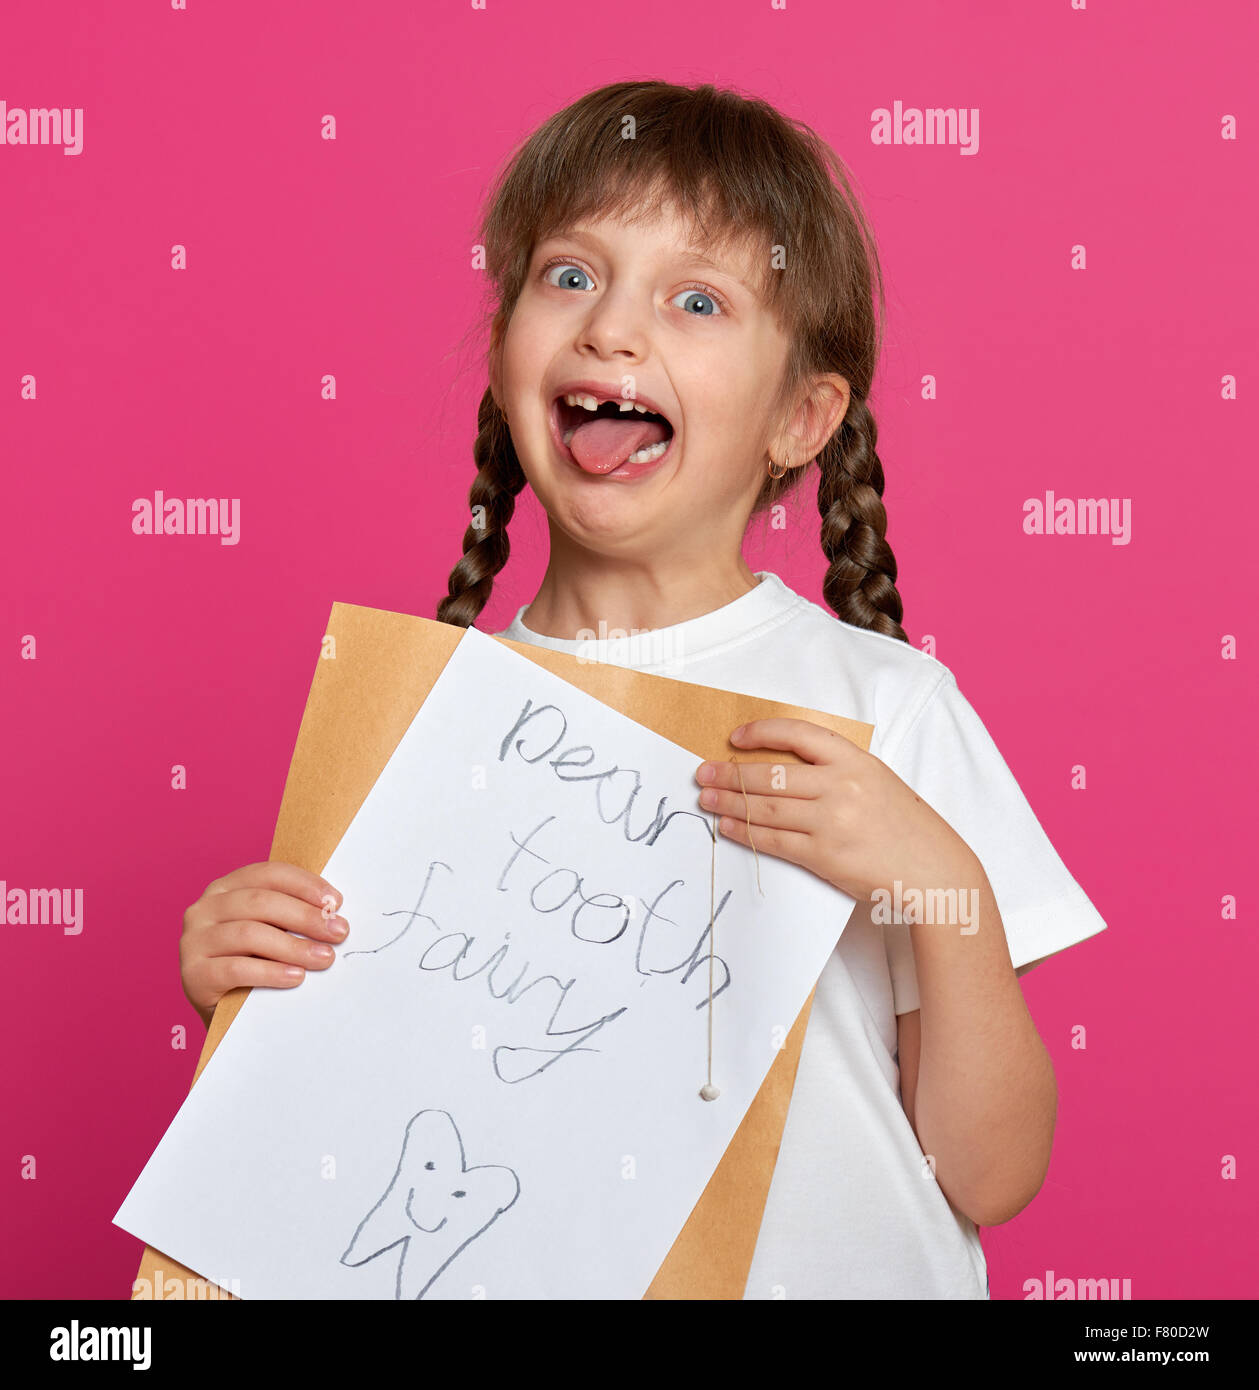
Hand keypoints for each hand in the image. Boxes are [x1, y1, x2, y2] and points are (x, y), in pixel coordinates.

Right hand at [180, 861, 348, 1027]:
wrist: (226, 1012)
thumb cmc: (256, 963)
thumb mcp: (272, 931)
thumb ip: (291, 915)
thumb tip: (333, 912)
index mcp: (225, 888)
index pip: (268, 874)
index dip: (305, 884)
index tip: (335, 903)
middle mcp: (203, 909)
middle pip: (260, 902)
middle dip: (305, 916)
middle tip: (338, 932)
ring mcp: (193, 941)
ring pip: (249, 934)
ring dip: (294, 946)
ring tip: (324, 957)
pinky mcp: (192, 975)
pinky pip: (236, 968)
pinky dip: (270, 972)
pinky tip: (296, 977)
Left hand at [694, 719, 977, 902]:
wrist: (933, 870)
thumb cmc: (904, 825)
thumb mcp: (876, 781)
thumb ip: (835, 770)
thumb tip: (779, 767)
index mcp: (856, 760)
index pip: (799, 734)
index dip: (761, 732)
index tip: (735, 738)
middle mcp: (841, 786)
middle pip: (771, 773)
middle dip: (730, 773)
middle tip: (703, 772)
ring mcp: (831, 821)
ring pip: (765, 807)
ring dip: (729, 802)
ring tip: (707, 799)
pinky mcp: (823, 855)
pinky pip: (773, 840)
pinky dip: (745, 832)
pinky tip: (728, 827)